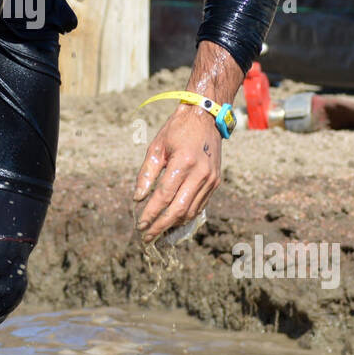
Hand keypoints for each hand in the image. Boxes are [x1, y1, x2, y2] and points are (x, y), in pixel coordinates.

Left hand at [132, 104, 221, 243]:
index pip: (164, 196)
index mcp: (183, 162)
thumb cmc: (176, 130)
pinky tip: (172, 221)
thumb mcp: (156, 147)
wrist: (206, 118)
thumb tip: (137, 198)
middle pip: (178, 209)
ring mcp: (211, 179)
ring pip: (191, 211)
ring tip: (157, 232)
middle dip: (160, 226)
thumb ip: (146, 173)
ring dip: (173, 224)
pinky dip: (185, 216)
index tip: (139, 225)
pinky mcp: (216, 182)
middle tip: (146, 236)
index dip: (150, 213)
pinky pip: (199, 206)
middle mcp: (200, 173)